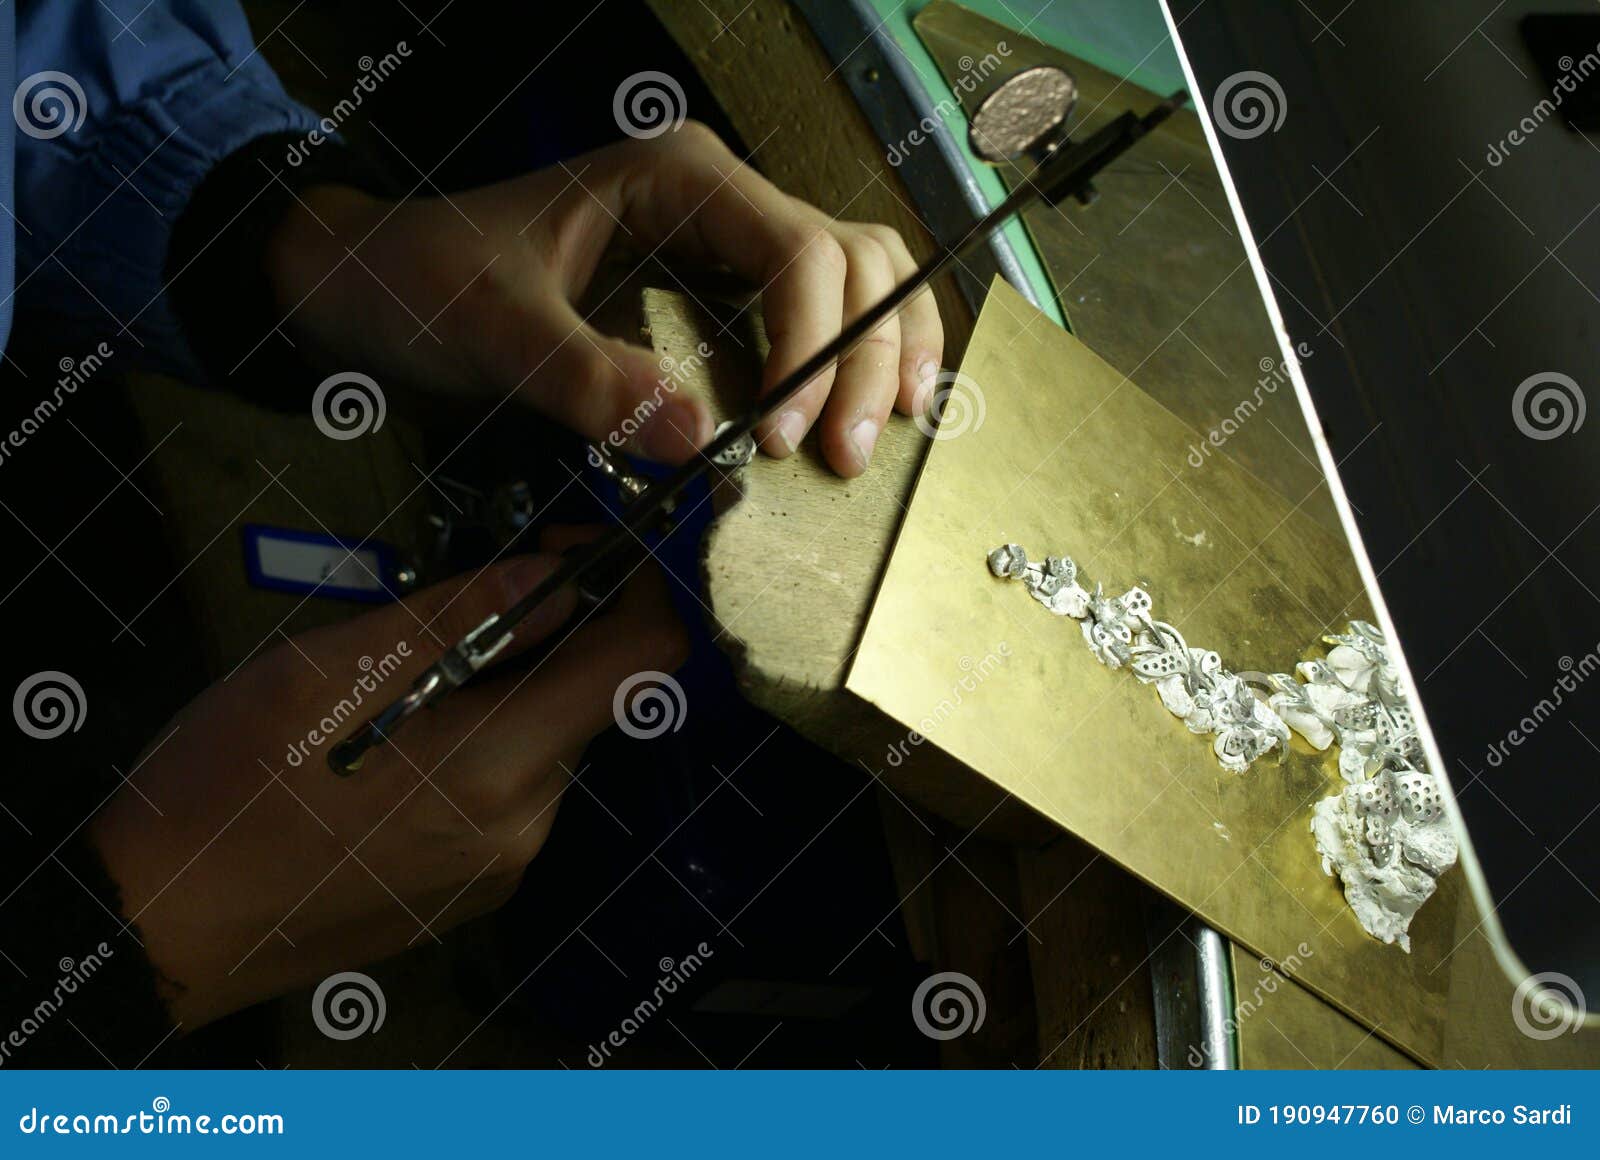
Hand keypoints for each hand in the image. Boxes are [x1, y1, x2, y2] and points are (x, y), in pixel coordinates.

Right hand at [89, 540, 686, 1029]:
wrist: (158, 928)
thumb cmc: (230, 782)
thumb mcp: (332, 670)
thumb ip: (459, 618)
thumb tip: (553, 575)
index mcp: (503, 764)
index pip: (645, 659)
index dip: (633, 584)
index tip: (569, 551)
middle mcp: (527, 825)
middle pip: (591, 701)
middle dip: (548, 637)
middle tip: (452, 604)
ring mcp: (502, 869)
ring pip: (545, 746)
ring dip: (505, 694)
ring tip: (398, 682)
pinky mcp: (472, 894)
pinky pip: (509, 796)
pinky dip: (481, 749)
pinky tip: (393, 747)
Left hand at [267, 123, 944, 477]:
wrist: (378, 283)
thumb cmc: (427, 282)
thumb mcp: (493, 329)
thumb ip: (588, 380)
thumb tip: (699, 445)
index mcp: (679, 178)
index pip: (798, 250)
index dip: (815, 346)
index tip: (785, 440)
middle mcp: (723, 199)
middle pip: (852, 261)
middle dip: (866, 358)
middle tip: (845, 459)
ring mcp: (730, 242)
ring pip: (860, 275)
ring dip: (885, 351)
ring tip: (884, 433)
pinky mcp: (723, 291)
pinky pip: (823, 312)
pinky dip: (856, 358)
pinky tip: (861, 412)